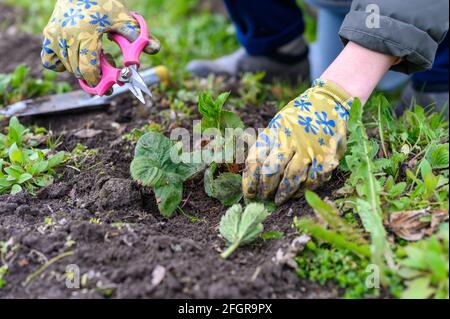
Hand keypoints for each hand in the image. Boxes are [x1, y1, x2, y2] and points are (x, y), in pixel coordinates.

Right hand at [41, 0, 160, 85]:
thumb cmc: (103, 6)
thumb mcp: (123, 19)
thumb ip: (138, 37)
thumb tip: (154, 49)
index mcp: (86, 34)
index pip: (88, 69)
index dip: (99, 81)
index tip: (109, 86)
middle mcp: (66, 36)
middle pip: (78, 72)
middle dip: (94, 77)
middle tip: (106, 70)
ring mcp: (54, 37)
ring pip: (67, 68)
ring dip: (82, 69)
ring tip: (95, 57)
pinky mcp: (48, 37)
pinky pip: (50, 62)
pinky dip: (62, 65)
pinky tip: (76, 57)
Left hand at [243, 79, 352, 204]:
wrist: (328, 101)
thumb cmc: (298, 117)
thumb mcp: (277, 124)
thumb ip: (266, 144)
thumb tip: (251, 171)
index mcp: (273, 132)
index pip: (255, 160)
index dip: (249, 180)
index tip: (248, 193)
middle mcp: (288, 139)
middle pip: (270, 171)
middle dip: (265, 189)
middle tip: (264, 197)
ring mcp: (308, 147)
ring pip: (291, 177)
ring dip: (283, 192)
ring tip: (279, 199)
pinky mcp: (326, 154)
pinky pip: (313, 178)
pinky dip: (305, 188)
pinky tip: (299, 192)